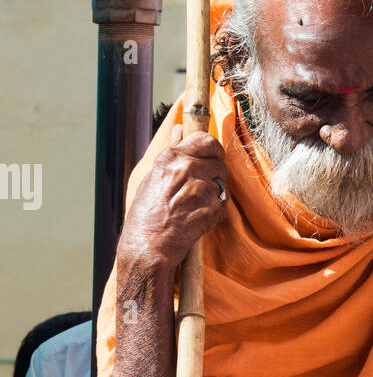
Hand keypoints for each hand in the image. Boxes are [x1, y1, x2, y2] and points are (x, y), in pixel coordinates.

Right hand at [118, 125, 226, 272]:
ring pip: (221, 187)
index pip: (206, 140)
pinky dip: (213, 215)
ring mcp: (201, 190)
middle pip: (220, 164)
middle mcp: (187, 169)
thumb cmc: (146, 214)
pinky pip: (222, 208)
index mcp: (172, 158)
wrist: (148, 247)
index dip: (214, 149)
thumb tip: (179, 130)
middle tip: (203, 188)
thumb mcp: (152, 177)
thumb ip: (171, 152)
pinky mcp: (211, 210)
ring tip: (193, 208)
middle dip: (216, 175)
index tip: (214, 157)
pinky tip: (195, 220)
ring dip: (213, 197)